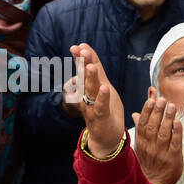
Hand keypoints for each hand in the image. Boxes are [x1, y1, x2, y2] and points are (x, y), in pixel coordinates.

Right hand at [72, 42, 125, 157]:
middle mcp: (88, 96)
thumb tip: (87, 62)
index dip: (84, 58)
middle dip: (84, 64)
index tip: (78, 46)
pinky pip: (100, 107)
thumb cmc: (105, 112)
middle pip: (86, 78)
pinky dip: (102, 98)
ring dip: (91, 78)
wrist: (105, 137)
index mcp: (90, 89)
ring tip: (91, 66)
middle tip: (81, 51)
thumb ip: (97, 76)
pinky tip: (104, 88)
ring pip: (91, 91)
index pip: (86, 70)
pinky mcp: (100, 118)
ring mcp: (92, 107)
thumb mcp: (103, 91)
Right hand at [132, 92, 182, 183]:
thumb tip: (136, 114)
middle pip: (152, 126)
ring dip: (167, 118)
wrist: (153, 182)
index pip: (142, 124)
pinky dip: (176, 132)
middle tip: (162, 99)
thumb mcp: (140, 145)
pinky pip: (175, 143)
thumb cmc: (147, 162)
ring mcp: (161, 152)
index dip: (147, 111)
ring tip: (172, 106)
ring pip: (163, 132)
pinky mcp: (173, 157)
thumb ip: (140, 128)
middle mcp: (150, 146)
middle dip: (157, 111)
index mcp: (141, 142)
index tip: (151, 100)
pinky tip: (178, 123)